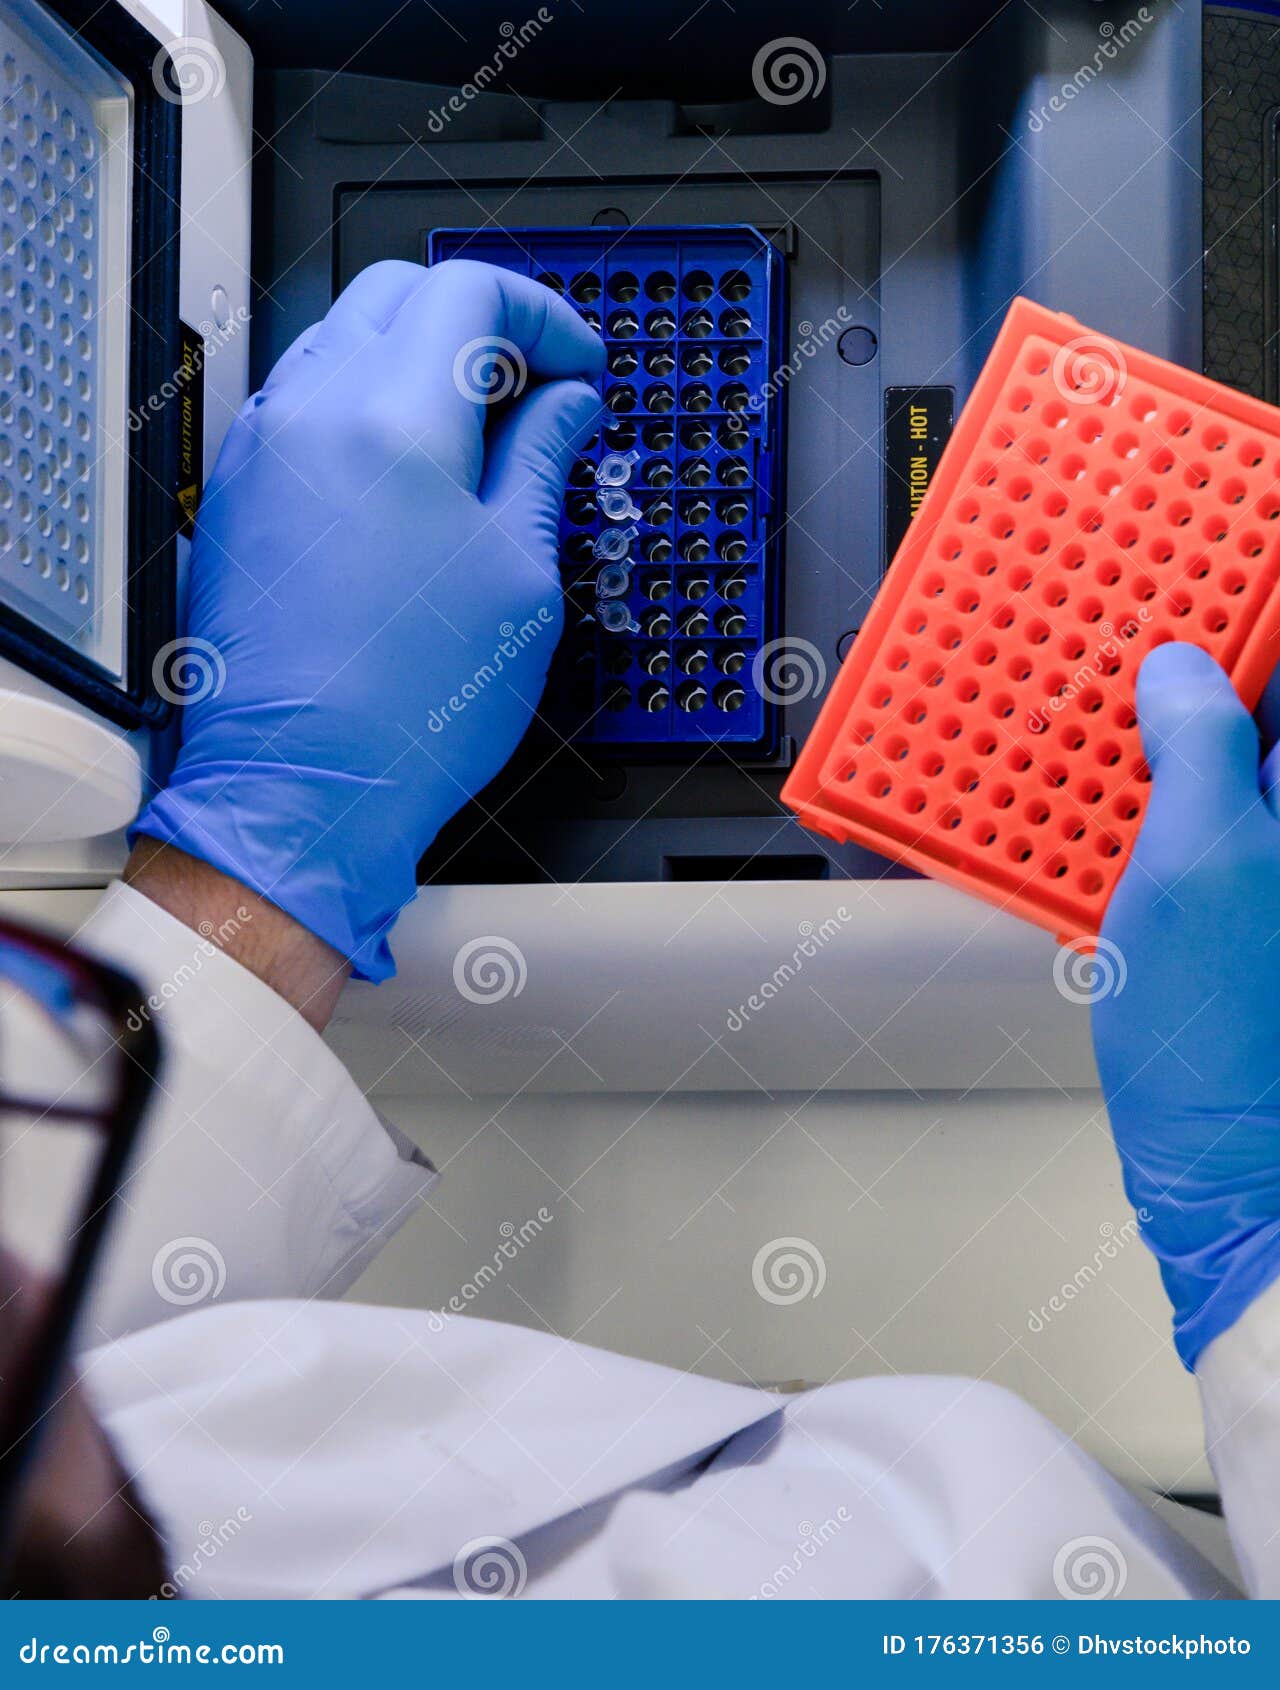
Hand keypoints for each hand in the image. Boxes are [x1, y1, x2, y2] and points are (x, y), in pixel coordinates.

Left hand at [131, 260, 603, 979]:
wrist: (303, 789)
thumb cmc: (406, 711)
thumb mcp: (518, 581)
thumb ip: (542, 465)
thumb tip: (565, 406)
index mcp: (395, 420)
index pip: (470, 290)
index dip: (544, 314)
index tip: (578, 363)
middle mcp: (313, 415)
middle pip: (399, 292)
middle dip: (479, 319)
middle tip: (535, 387)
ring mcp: (262, 451)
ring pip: (343, 338)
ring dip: (417, 357)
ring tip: (474, 436)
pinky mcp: (238, 496)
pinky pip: (304, 403)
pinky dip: (363, 404)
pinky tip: (407, 475)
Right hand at [1092, 642, 1279, 1367]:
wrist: (1230, 1169)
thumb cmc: (1230, 1037)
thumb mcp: (1202, 865)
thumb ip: (1199, 749)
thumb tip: (1180, 671)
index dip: (1252, 594)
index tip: (1207, 543)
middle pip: (1257, 710)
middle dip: (1197, 659)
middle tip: (1130, 623)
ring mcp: (1274, 872)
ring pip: (1223, 762)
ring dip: (1163, 726)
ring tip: (1099, 703)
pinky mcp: (1242, 911)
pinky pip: (1195, 822)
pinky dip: (1148, 796)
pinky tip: (1099, 795)